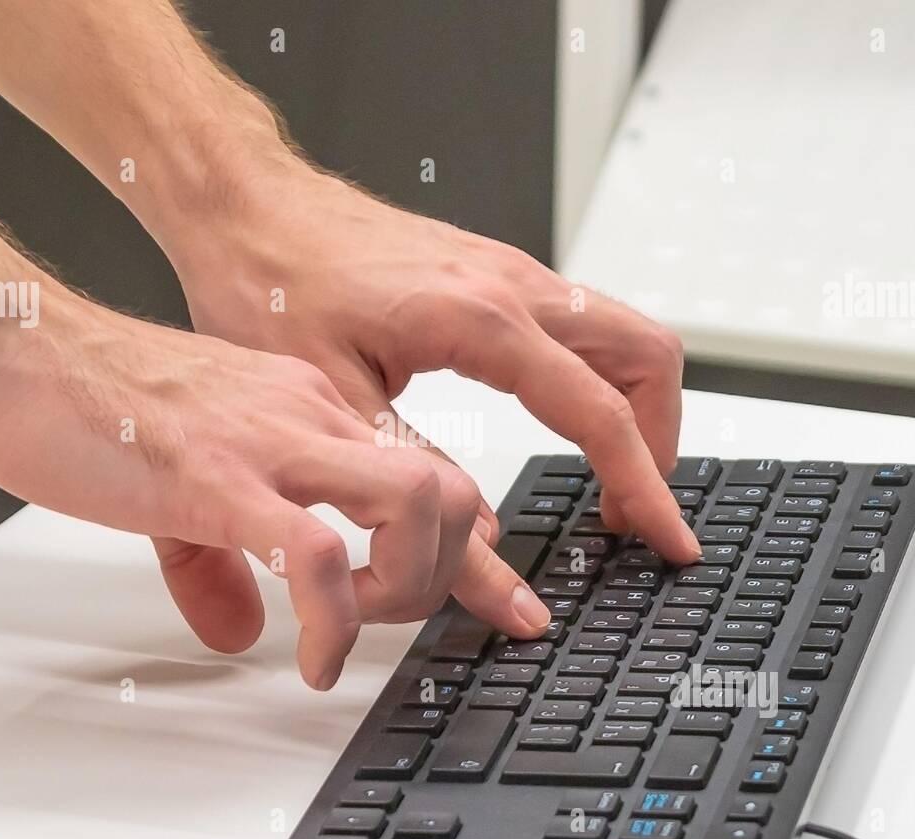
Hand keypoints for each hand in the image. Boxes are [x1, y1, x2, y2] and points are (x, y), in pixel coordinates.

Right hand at [0, 298, 549, 689]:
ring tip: (356, 628)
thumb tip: (243, 627)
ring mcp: (269, 444)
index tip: (464, 595)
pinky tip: (312, 659)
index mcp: (308, 407)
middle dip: (454, 572)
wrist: (13, 345)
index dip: (463, 544)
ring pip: (412, 504)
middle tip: (396, 617)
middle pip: (452, 488)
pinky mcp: (216, 480)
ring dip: (409, 588)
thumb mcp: (178, 483)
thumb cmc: (90, 395)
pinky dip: (334, 624)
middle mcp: (307, 416)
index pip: (425, 468)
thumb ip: (221, 556)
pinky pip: (312, 556)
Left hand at [174, 166, 700, 563]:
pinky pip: (582, 322)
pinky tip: (568, 419)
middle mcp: (512, 285)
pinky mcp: (490, 272)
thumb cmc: (272, 285)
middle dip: (661, 440)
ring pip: (622, 334)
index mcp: (482, 319)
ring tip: (612, 477)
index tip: (668, 538)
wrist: (246, 208)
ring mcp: (507, 272)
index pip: (601, 412)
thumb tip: (483, 553)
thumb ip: (423, 482)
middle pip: (648, 356)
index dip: (646, 486)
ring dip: (637, 406)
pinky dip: (601, 378)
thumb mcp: (340, 407)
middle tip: (635, 511)